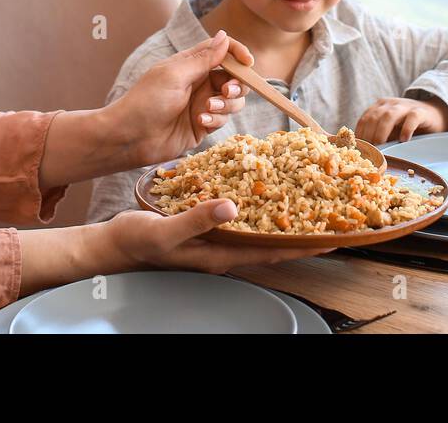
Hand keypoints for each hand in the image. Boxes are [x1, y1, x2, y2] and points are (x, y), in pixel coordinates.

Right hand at [104, 202, 326, 272]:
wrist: (114, 242)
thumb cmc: (136, 241)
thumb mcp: (165, 230)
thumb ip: (198, 219)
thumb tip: (232, 207)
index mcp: (219, 254)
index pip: (272, 252)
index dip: (303, 246)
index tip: (333, 237)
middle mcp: (224, 248)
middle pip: (273, 243)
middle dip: (303, 233)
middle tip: (333, 218)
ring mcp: (216, 237)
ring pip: (260, 229)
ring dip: (285, 219)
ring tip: (311, 203)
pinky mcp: (208, 224)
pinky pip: (243, 217)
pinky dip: (260, 206)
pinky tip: (265, 191)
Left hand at [106, 30, 253, 168]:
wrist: (130, 137)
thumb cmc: (146, 101)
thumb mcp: (175, 75)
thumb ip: (204, 58)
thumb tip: (225, 36)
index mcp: (191, 64)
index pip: (222, 51)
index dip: (238, 54)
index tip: (248, 63)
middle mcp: (200, 82)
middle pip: (234, 78)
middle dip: (236, 84)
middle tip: (226, 91)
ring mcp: (202, 104)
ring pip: (233, 101)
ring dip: (226, 105)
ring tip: (206, 109)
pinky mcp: (203, 125)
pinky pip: (222, 119)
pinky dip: (216, 119)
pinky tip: (199, 121)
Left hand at [355, 96, 447, 143]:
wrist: (434, 114)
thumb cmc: (408, 126)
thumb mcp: (391, 129)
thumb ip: (379, 136)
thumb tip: (364, 154)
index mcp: (380, 107)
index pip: (365, 119)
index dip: (361, 134)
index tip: (360, 150)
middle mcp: (390, 104)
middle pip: (374, 117)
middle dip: (369, 135)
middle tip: (369, 152)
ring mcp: (405, 106)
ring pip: (389, 116)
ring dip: (382, 132)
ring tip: (382, 147)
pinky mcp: (421, 111)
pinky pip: (412, 117)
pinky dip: (406, 128)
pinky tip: (404, 140)